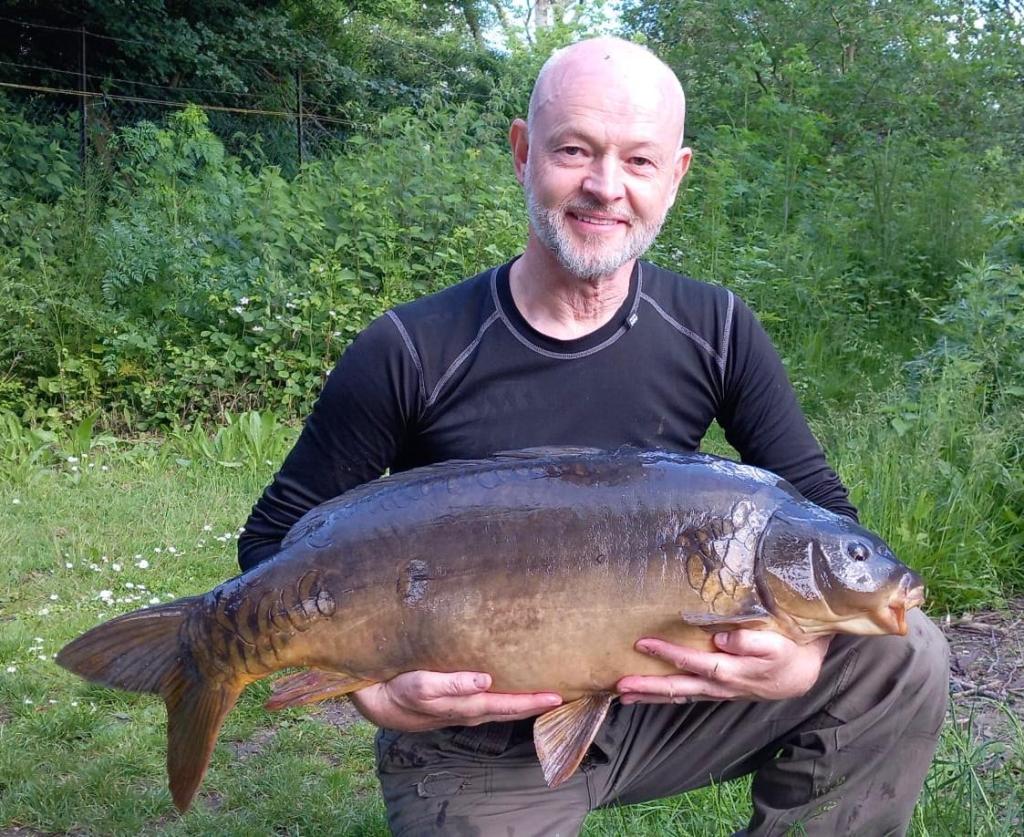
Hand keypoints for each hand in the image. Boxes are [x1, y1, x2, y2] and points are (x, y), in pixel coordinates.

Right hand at [351, 670, 562, 731]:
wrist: (378, 703)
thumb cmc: (399, 691)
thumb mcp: (423, 685)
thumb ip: (454, 684)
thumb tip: (486, 680)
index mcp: (468, 706)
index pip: (510, 705)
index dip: (535, 702)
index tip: (559, 696)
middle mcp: (472, 710)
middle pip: (512, 709)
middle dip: (537, 703)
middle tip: (564, 692)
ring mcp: (465, 708)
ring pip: (502, 706)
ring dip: (523, 700)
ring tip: (544, 688)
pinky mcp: (456, 701)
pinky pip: (489, 700)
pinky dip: (505, 695)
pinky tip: (510, 684)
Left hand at [616, 631, 831, 704]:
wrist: (800, 676)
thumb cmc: (786, 654)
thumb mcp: (774, 645)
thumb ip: (748, 642)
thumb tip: (719, 638)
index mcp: (729, 672)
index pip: (691, 663)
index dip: (666, 653)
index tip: (642, 643)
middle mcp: (717, 686)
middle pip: (676, 688)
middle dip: (646, 687)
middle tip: (619, 686)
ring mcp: (715, 692)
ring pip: (678, 696)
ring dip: (650, 696)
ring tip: (623, 696)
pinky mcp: (716, 691)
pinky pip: (685, 696)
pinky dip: (666, 696)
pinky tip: (648, 696)